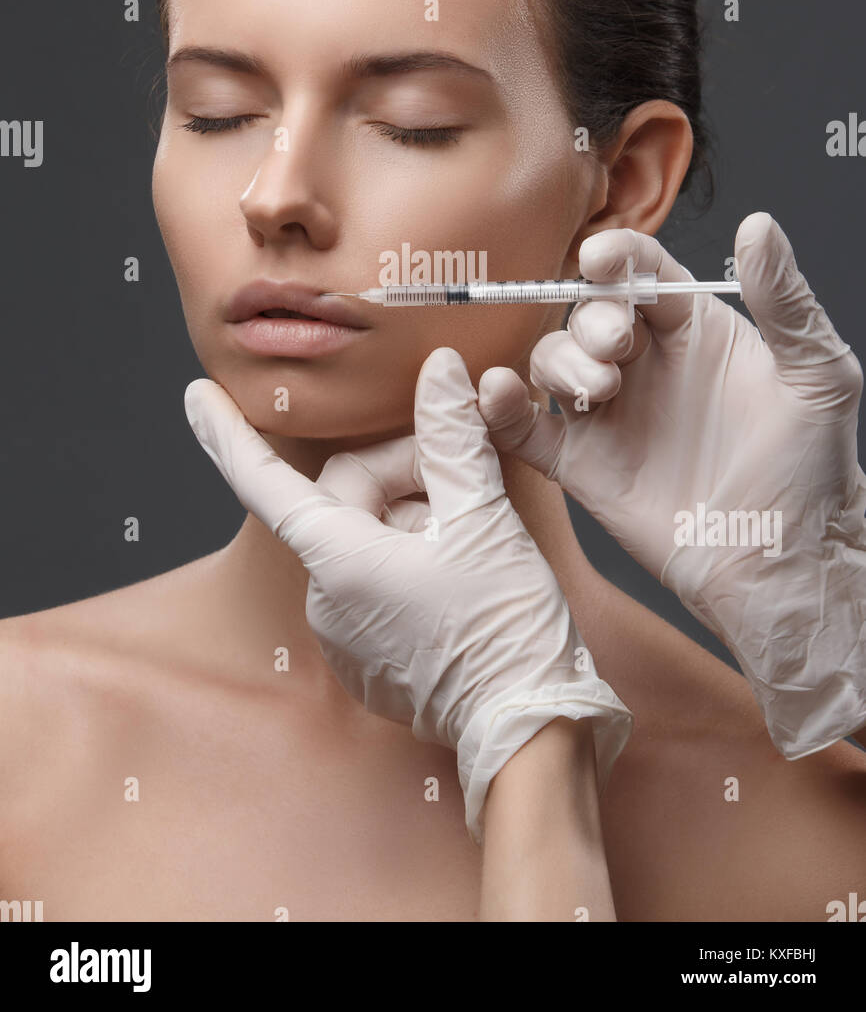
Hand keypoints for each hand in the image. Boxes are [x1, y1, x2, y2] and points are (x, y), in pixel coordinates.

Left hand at [183, 346, 632, 841]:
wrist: (532, 731)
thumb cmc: (506, 627)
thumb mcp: (484, 518)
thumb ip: (453, 437)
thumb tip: (438, 369)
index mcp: (340, 562)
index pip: (265, 483)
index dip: (228, 435)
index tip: (195, 396)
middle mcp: (327, 602)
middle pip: (348, 499)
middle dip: (403, 473)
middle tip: (467, 470)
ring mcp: (346, 638)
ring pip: (369, 541)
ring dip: (416, 519)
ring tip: (475, 531)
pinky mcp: (369, 662)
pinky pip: (377, 586)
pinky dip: (414, 561)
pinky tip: (463, 570)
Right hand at [478, 212, 865, 757]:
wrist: (783, 564)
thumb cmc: (812, 471)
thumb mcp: (820, 376)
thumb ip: (786, 302)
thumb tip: (760, 225)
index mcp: (695, 331)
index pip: (644, 274)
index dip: (617, 258)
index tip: (600, 257)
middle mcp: (645, 365)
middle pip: (590, 313)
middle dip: (594, 320)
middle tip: (618, 346)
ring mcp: (608, 414)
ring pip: (552, 360)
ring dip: (560, 361)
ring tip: (598, 392)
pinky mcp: (581, 464)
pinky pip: (525, 428)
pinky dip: (501, 409)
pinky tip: (498, 394)